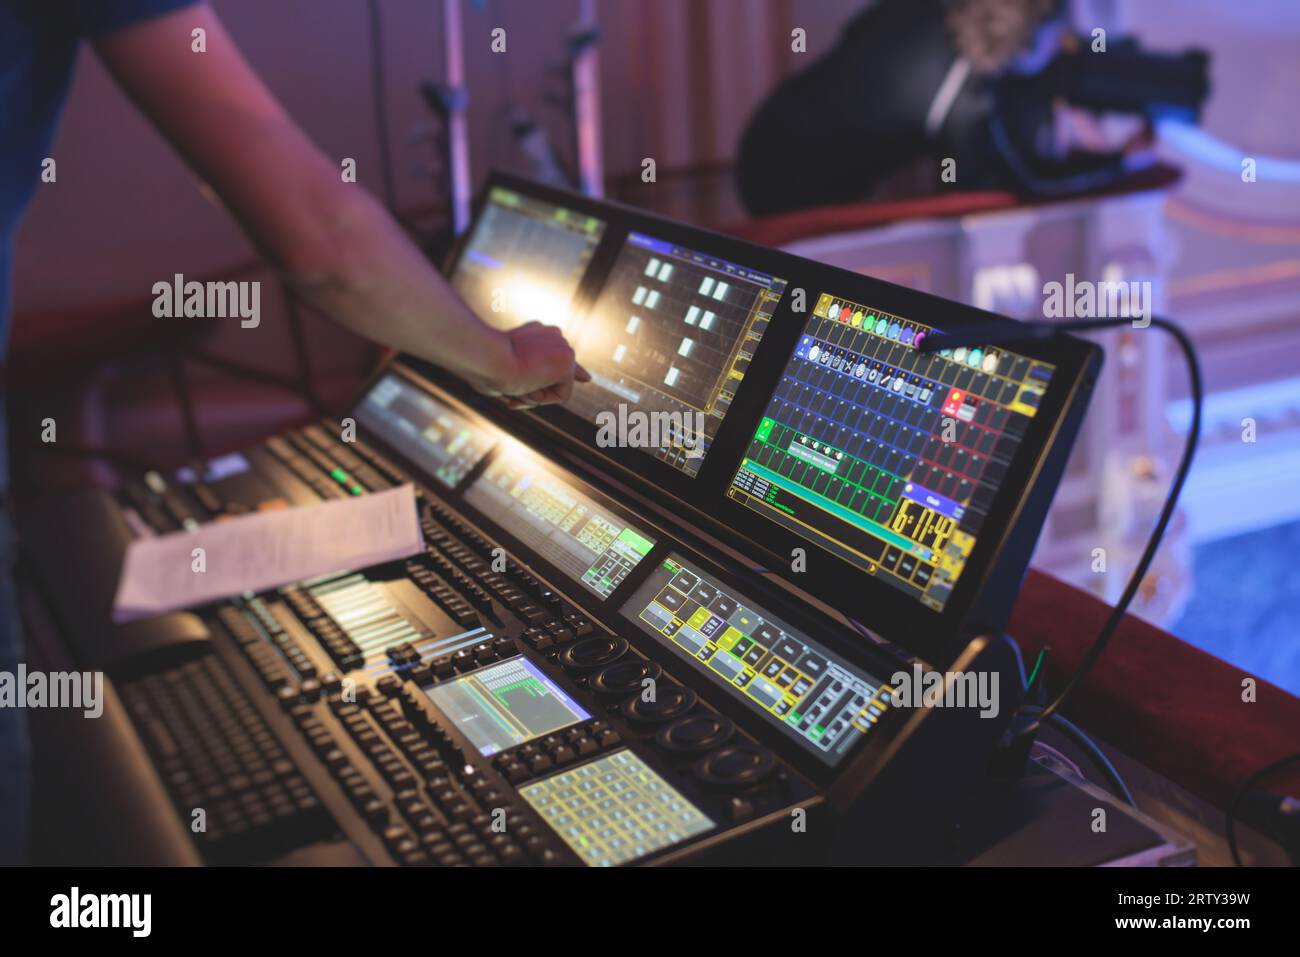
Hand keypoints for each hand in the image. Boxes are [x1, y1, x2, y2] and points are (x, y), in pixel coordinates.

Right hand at [465, 321, 589, 406]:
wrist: (486, 357)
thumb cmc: (484, 368)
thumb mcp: (502, 376)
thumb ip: (521, 382)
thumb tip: (532, 400)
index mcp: (534, 333)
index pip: (557, 352)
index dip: (573, 369)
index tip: (586, 378)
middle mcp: (550, 335)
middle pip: (556, 377)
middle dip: (536, 394)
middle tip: (510, 396)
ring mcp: (560, 345)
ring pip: (555, 387)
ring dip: (532, 394)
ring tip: (514, 380)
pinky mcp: (567, 358)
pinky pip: (561, 396)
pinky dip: (542, 398)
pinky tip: (528, 383)